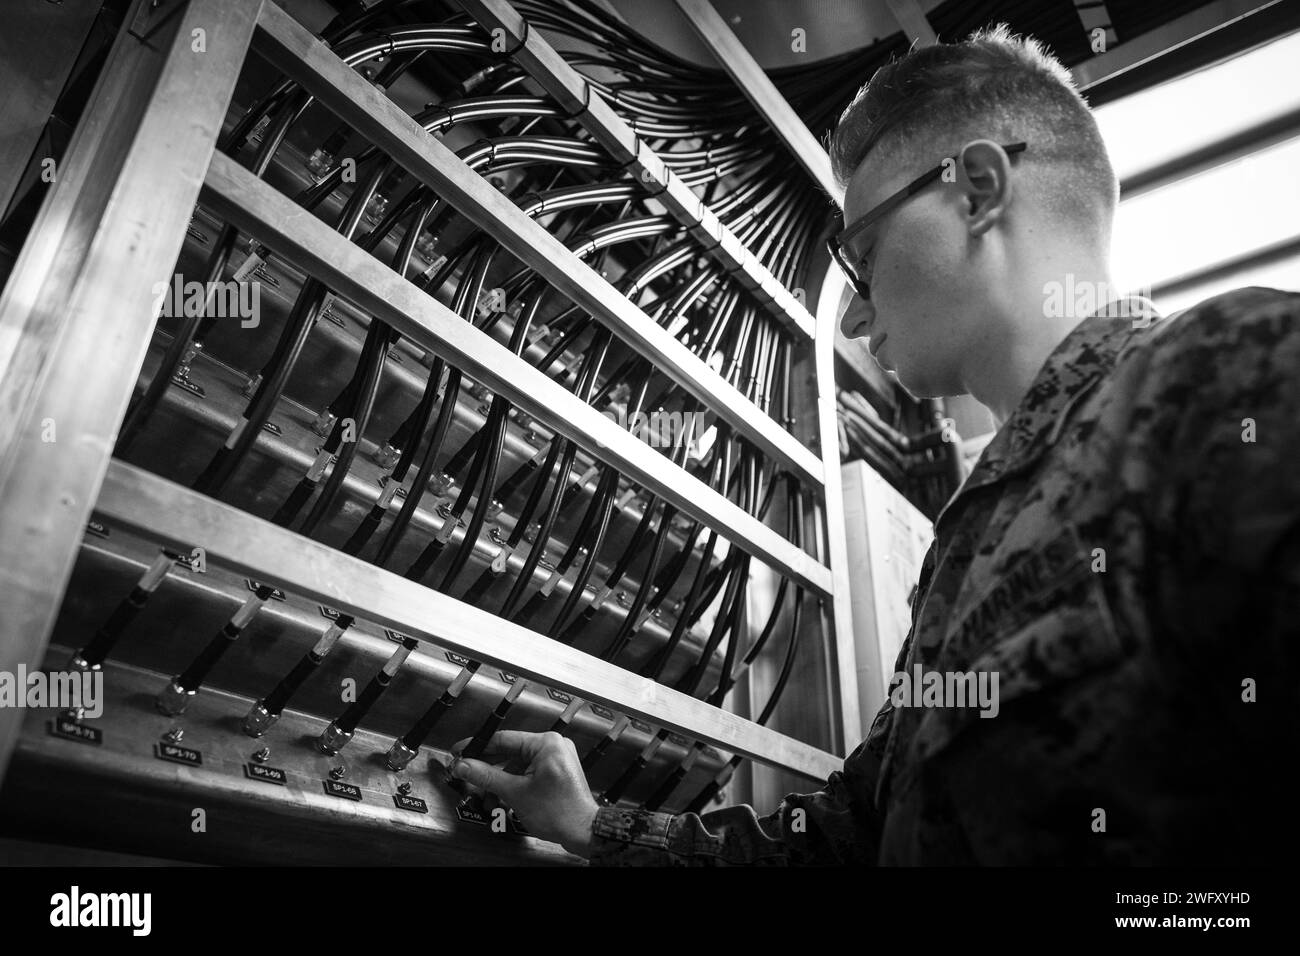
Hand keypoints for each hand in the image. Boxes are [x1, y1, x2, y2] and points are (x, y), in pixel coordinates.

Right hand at [448, 730, 600, 856]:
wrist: (582, 832)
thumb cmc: (559, 812)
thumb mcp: (515, 792)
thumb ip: (486, 776)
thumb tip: (464, 765)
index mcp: (546, 743)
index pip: (503, 739)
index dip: (478, 746)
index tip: (460, 752)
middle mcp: (553, 746)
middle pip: (510, 754)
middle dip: (488, 771)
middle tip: (467, 776)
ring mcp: (556, 759)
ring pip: (517, 766)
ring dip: (500, 783)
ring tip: (487, 800)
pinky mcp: (556, 771)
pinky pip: (528, 773)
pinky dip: (514, 786)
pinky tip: (502, 800)